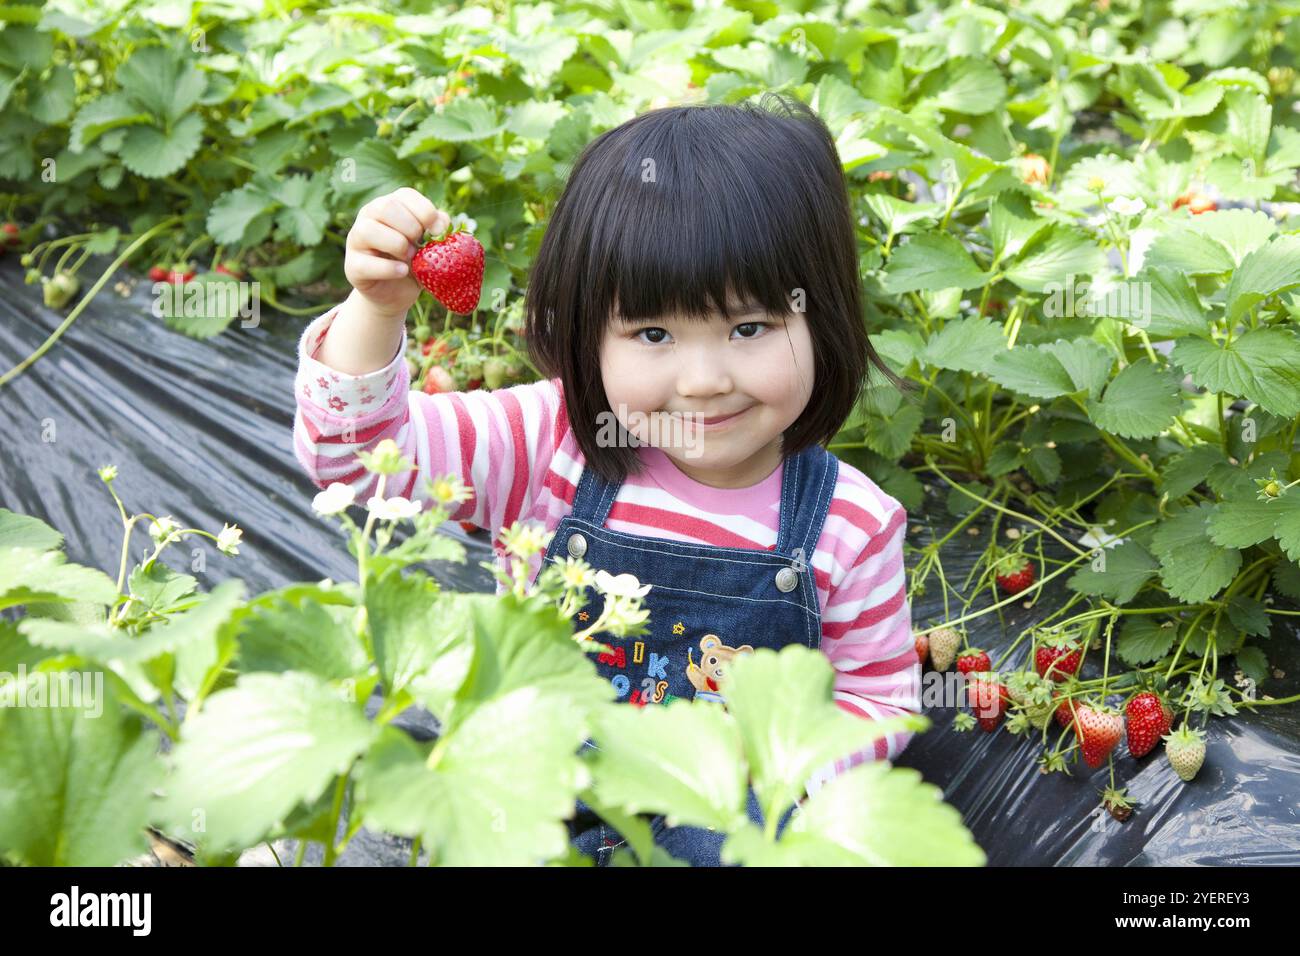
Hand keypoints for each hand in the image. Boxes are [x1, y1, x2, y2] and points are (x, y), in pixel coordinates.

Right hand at [344, 187, 449, 320]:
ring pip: (369, 230)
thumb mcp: (431, 243)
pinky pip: (366, 263)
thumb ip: (438, 229)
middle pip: (386, 207)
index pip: (405, 195)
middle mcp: (369, 216)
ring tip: (411, 258)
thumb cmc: (416, 262)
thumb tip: (441, 223)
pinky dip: (389, 268)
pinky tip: (402, 271)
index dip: (425, 211)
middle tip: (420, 245)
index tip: (438, 231)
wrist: (398, 292)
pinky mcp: (352, 266)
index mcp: (390, 205)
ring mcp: (356, 240)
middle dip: (411, 227)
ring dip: (397, 245)